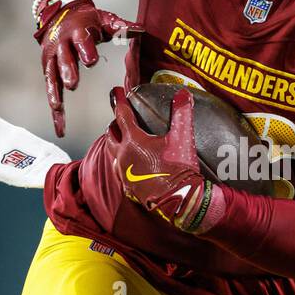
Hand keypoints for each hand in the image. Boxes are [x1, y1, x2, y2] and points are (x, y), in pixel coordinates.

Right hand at [34, 0, 141, 136]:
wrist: (59, 14)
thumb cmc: (85, 20)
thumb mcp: (103, 19)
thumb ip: (119, 26)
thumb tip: (140, 29)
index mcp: (78, 31)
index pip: (82, 41)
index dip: (86, 50)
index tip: (91, 61)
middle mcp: (62, 45)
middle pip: (64, 59)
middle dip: (67, 71)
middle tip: (72, 84)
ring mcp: (53, 58)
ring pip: (53, 76)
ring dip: (55, 92)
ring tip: (57, 107)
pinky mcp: (48, 70)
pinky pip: (51, 91)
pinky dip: (55, 110)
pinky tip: (59, 126)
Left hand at [106, 85, 224, 231]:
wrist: (178, 201)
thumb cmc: (179, 170)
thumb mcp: (183, 138)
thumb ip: (182, 114)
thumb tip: (183, 94)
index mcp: (133, 140)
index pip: (122, 115)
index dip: (119, 101)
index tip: (116, 92)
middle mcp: (123, 155)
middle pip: (111, 134)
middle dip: (115, 124)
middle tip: (121, 118)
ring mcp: (124, 172)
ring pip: (112, 151)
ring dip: (116, 142)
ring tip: (124, 138)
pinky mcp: (128, 185)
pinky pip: (119, 168)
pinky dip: (122, 159)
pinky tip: (131, 161)